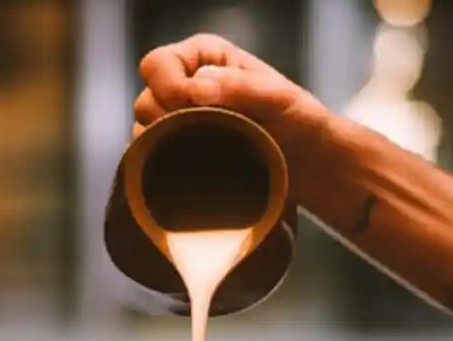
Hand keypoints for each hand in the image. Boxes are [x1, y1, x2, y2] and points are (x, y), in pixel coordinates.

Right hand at [135, 34, 330, 167]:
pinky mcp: (179, 154)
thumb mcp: (278, 97)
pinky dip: (165, 165)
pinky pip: (152, 159)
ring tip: (206, 154)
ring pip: (144, 132)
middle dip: (168, 120)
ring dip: (169, 145)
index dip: (168, 87)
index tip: (194, 107)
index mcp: (203, 58)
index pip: (158, 64)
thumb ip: (239, 87)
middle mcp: (184, 85)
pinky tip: (193, 170)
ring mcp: (179, 122)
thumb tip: (195, 88)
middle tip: (204, 135)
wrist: (308, 166)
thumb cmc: (299, 122)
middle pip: (145, 99)